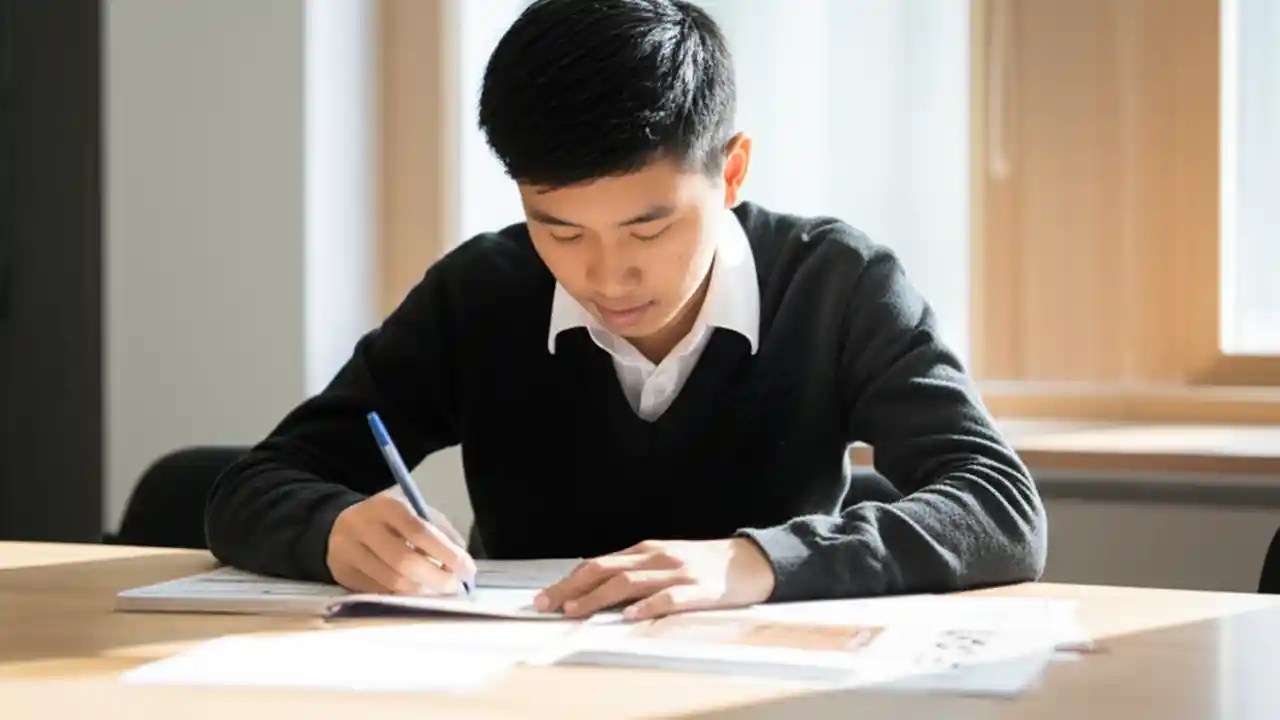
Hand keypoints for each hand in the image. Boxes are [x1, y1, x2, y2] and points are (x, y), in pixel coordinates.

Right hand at [326, 487, 475, 595]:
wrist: (340, 525)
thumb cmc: (389, 520)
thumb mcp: (414, 512)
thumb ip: (439, 531)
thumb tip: (462, 560)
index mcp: (387, 506)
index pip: (420, 532)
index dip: (447, 553)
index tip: (468, 569)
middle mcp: (363, 527)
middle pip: (404, 562)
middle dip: (436, 578)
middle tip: (455, 586)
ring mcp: (348, 552)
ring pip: (392, 582)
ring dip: (422, 591)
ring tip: (438, 590)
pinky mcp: (343, 574)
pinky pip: (380, 592)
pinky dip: (403, 596)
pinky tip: (416, 592)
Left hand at [534, 538, 775, 620]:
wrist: (751, 560)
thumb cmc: (705, 564)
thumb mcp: (666, 561)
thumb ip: (637, 572)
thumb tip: (598, 588)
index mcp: (646, 551)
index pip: (599, 563)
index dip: (569, 580)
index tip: (545, 597)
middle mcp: (657, 557)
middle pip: (605, 569)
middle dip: (572, 588)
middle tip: (546, 605)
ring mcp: (678, 572)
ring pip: (630, 581)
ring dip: (599, 597)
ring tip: (577, 610)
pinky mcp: (699, 589)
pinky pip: (670, 597)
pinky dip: (648, 605)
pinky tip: (631, 616)